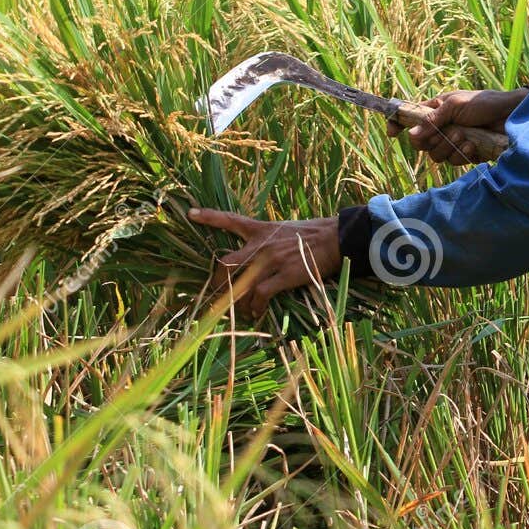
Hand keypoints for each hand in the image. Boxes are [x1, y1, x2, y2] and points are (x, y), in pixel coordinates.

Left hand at [187, 209, 339, 316]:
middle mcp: (261, 244)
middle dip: (217, 283)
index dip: (209, 216)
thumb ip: (269, 239)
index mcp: (261, 230)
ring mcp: (272, 260)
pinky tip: (257, 315)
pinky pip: (260, 295)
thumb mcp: (286, 230)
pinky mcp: (285, 275)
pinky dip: (255, 308)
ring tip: (240, 312)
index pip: (230, 220)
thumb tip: (257, 256)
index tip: (190, 213)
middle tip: (217, 295)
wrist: (338, 238)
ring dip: (236, 303)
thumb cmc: (315, 235)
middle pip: (226, 263)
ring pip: (240, 284)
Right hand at [388, 88, 527, 164]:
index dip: (397, 124)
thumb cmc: (484, 103)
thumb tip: (410, 135)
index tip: (391, 132)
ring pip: (436, 155)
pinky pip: (453, 161)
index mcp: (435, 110)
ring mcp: (453, 142)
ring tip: (465, 136)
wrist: (510, 116)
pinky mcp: (466, 154)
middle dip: (432, 140)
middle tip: (449, 131)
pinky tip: (473, 145)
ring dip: (449, 146)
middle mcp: (441, 127)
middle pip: (420, 143)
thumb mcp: (455, 105)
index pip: (409, 118)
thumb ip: (432, 119)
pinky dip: (462, 154)